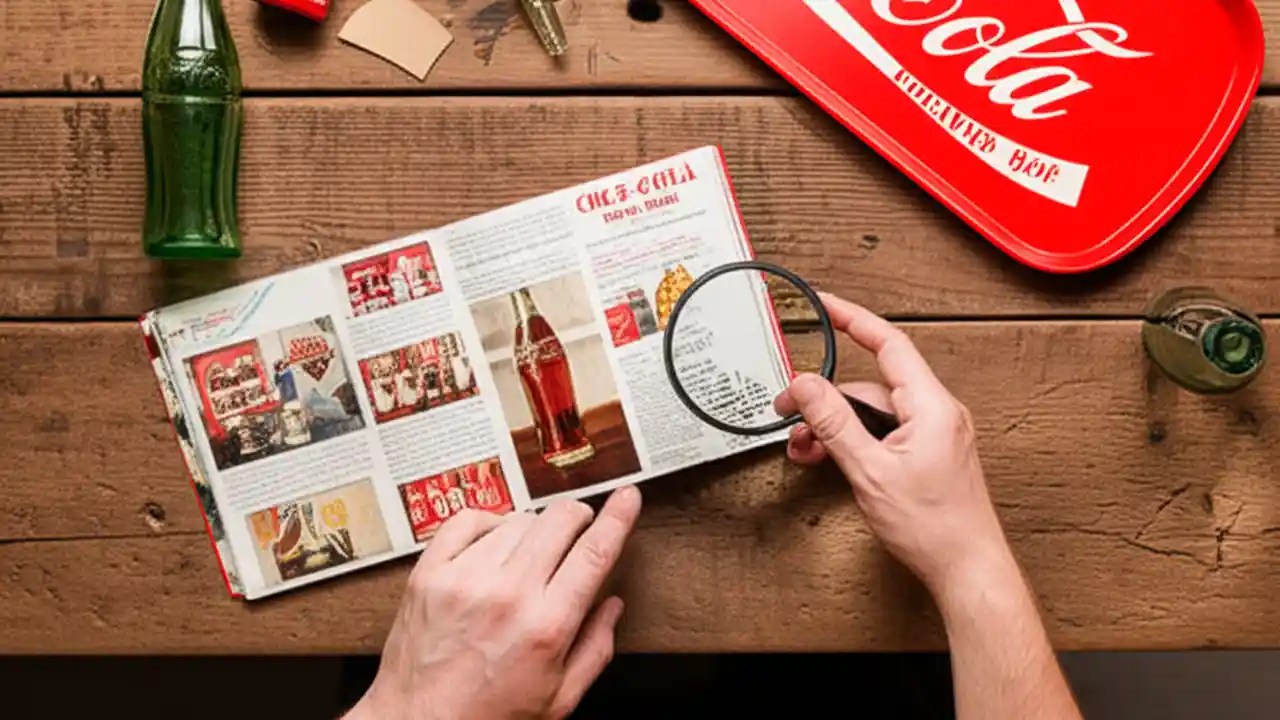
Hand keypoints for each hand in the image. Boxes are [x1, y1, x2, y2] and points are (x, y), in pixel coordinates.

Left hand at [347, 487, 641, 719]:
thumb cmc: (486, 716)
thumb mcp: (559, 698)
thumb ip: (595, 649)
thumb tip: (613, 605)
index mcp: (547, 626)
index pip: (595, 552)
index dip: (618, 517)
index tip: (627, 496)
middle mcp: (508, 594)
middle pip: (559, 521)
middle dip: (579, 516)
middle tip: (579, 527)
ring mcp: (465, 578)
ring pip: (518, 519)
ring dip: (535, 527)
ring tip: (530, 554)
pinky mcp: (431, 572)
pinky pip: (468, 520)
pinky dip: (489, 521)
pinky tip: (494, 540)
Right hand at [773, 294, 1010, 598]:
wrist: (967, 569)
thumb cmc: (934, 527)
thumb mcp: (869, 471)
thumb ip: (835, 423)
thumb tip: (807, 385)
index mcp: (931, 406)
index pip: (889, 343)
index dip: (853, 318)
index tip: (824, 303)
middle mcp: (937, 413)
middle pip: (871, 385)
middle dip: (827, 399)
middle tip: (790, 412)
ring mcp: (935, 433)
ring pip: (873, 412)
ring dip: (836, 426)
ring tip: (807, 449)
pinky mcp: (929, 453)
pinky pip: (885, 432)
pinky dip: (855, 441)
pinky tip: (832, 458)